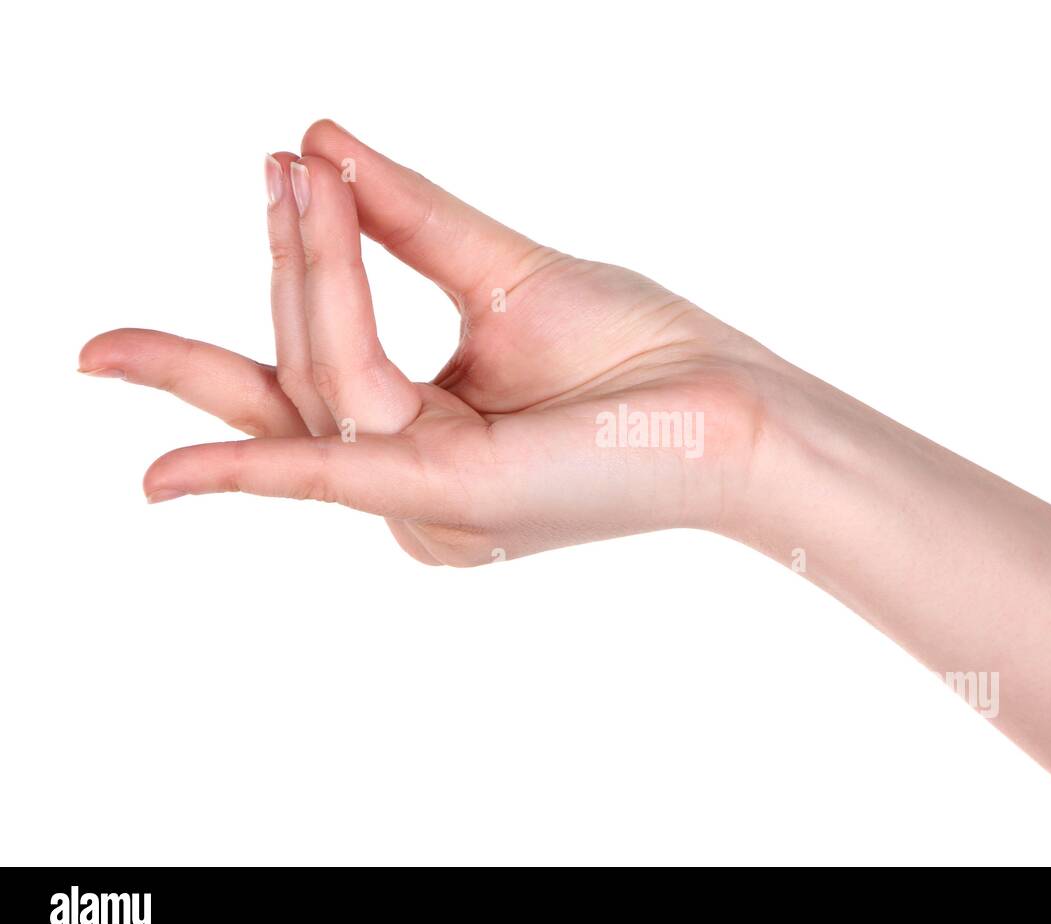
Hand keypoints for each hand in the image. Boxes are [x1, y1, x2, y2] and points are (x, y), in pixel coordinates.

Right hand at [79, 122, 774, 564]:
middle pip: (303, 376)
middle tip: (271, 171)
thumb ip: (406, 222)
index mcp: (421, 443)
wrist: (734, 406)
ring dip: (315, 272)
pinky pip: (339, 467)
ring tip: (304, 180)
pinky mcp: (454, 501)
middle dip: (284, 270)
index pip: (312, 370)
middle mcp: (412, 487)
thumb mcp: (501, 274)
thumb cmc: (637, 353)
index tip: (274, 171)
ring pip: (328, 383)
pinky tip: (167, 475)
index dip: (280, 278)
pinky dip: (252, 471)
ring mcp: (428, 504)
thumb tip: (315, 143)